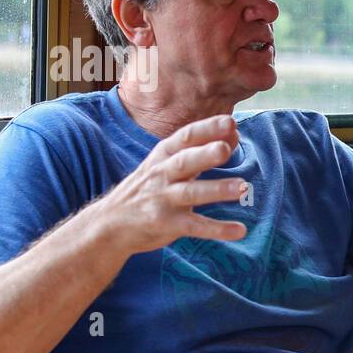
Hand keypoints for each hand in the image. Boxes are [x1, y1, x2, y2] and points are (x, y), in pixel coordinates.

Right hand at [91, 114, 248, 255]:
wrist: (110, 223)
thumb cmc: (148, 188)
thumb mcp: (168, 164)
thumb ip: (201, 149)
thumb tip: (234, 132)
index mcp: (164, 156)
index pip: (185, 137)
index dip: (207, 129)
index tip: (230, 122)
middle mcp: (162, 174)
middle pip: (184, 161)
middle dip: (205, 154)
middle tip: (225, 149)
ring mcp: (162, 200)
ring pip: (191, 193)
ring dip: (217, 189)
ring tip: (243, 187)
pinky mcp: (166, 224)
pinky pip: (195, 226)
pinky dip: (218, 229)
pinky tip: (240, 230)